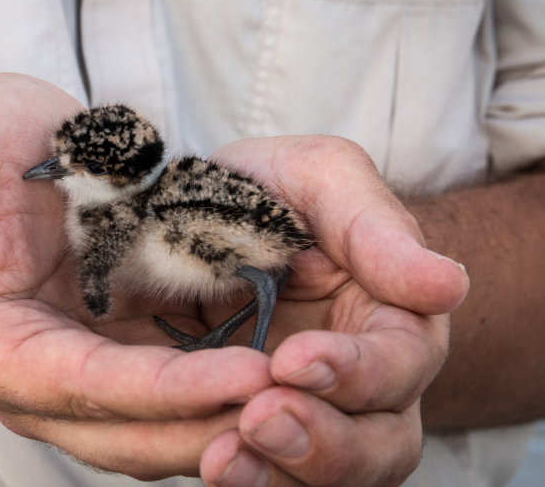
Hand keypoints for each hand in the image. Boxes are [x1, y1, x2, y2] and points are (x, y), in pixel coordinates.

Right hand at [0, 73, 277, 478]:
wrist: (1, 151)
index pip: (76, 386)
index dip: (161, 390)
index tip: (246, 374)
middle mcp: (31, 379)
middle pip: (125, 430)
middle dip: (210, 422)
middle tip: (301, 401)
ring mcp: (78, 373)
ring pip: (158, 428)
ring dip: (228, 421)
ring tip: (310, 399)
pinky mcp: (119, 355)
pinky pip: (178, 394)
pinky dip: (226, 394)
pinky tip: (286, 377)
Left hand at [194, 137, 468, 485]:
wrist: (189, 215)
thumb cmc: (267, 192)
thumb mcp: (316, 180)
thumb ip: (374, 227)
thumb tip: (447, 286)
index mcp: (389, 319)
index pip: (400, 363)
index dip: (356, 371)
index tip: (294, 359)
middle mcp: (358, 382)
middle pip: (379, 446)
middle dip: (326, 444)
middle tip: (261, 419)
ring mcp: (304, 411)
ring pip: (319, 476)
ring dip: (275, 475)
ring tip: (222, 460)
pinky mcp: (244, 426)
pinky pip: (260, 471)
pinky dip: (240, 474)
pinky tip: (210, 461)